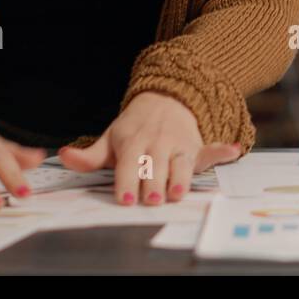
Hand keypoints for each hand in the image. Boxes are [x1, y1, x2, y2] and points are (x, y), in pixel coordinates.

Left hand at [58, 91, 242, 204]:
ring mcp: (179, 144)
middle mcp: (157, 142)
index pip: (129, 164)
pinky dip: (223, 150)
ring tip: (177, 193)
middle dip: (155, 184)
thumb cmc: (134, 128)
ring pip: (182, 164)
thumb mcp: (111, 138)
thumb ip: (90, 155)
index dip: (127, 181)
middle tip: (153, 200)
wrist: (166, 98)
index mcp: (133, 140)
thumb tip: (65, 156)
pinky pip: (211, 149)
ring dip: (181, 178)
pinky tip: (232, 150)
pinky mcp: (197, 146)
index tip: (126, 198)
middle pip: (156, 168)